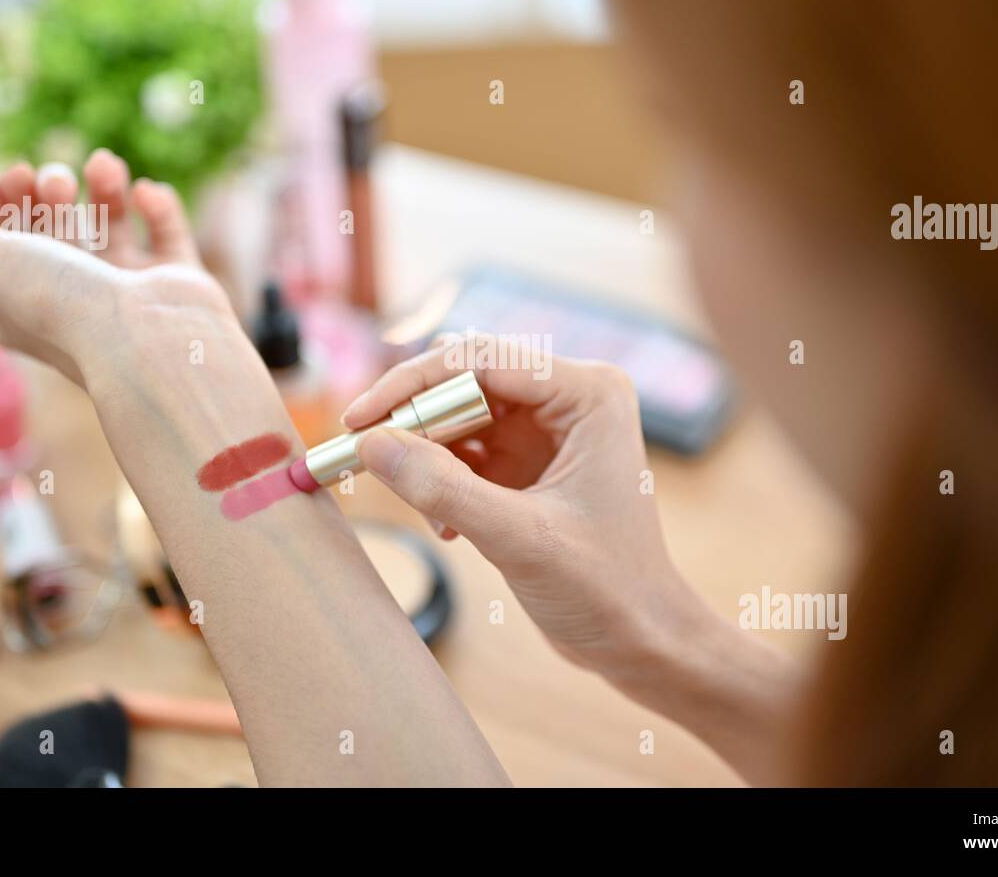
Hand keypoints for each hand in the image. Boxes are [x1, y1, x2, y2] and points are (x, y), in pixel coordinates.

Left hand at [0, 150, 234, 386]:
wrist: (147, 341)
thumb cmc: (61, 306)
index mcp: (23, 307)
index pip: (8, 243)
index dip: (5, 200)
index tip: (15, 175)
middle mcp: (75, 301)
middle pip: (58, 230)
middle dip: (51, 191)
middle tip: (55, 183)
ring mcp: (130, 292)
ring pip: (113, 225)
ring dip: (104, 186)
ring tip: (103, 165)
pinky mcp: (177, 281)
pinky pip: (167, 232)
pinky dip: (157, 204)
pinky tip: (144, 191)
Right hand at [341, 333, 706, 678]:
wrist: (640, 640)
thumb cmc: (605, 588)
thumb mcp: (518, 538)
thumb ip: (442, 488)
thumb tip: (370, 444)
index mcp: (587, 393)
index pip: (481, 358)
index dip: (412, 383)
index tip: (358, 420)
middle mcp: (569, 398)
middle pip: (465, 380)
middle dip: (416, 421)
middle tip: (368, 458)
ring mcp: (549, 430)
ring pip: (460, 415)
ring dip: (429, 457)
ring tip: (429, 511)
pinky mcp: (531, 462)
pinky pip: (466, 451)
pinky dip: (444, 482)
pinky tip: (449, 528)